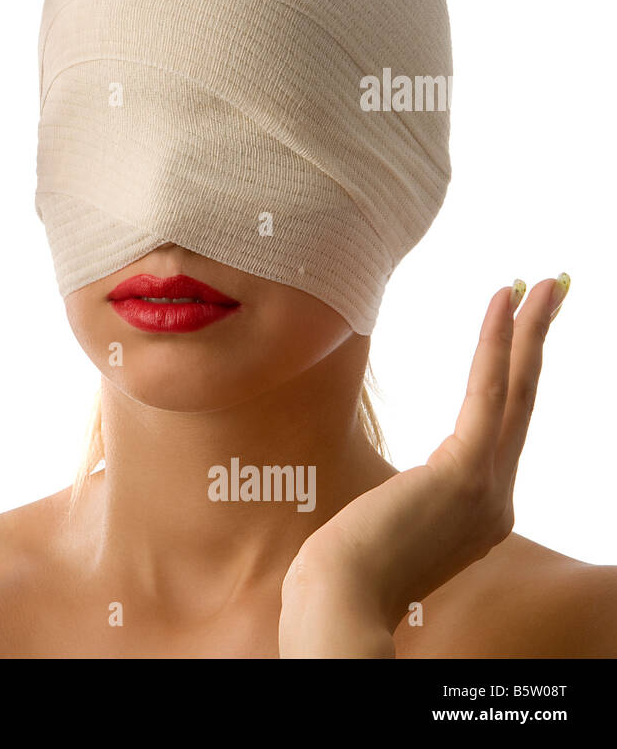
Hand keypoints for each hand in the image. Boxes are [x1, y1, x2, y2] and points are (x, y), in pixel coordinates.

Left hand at [280, 274, 571, 655]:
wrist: (338, 602)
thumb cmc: (345, 569)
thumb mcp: (387, 529)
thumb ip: (408, 506)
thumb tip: (396, 496)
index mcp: (478, 515)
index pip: (498, 433)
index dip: (508, 379)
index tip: (509, 339)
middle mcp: (496, 503)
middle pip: (522, 407)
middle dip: (536, 345)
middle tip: (550, 293)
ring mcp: (487, 490)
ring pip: (516, 391)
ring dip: (529, 332)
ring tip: (543, 285)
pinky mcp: (463, 471)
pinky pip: (487, 391)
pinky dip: (496, 342)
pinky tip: (502, 302)